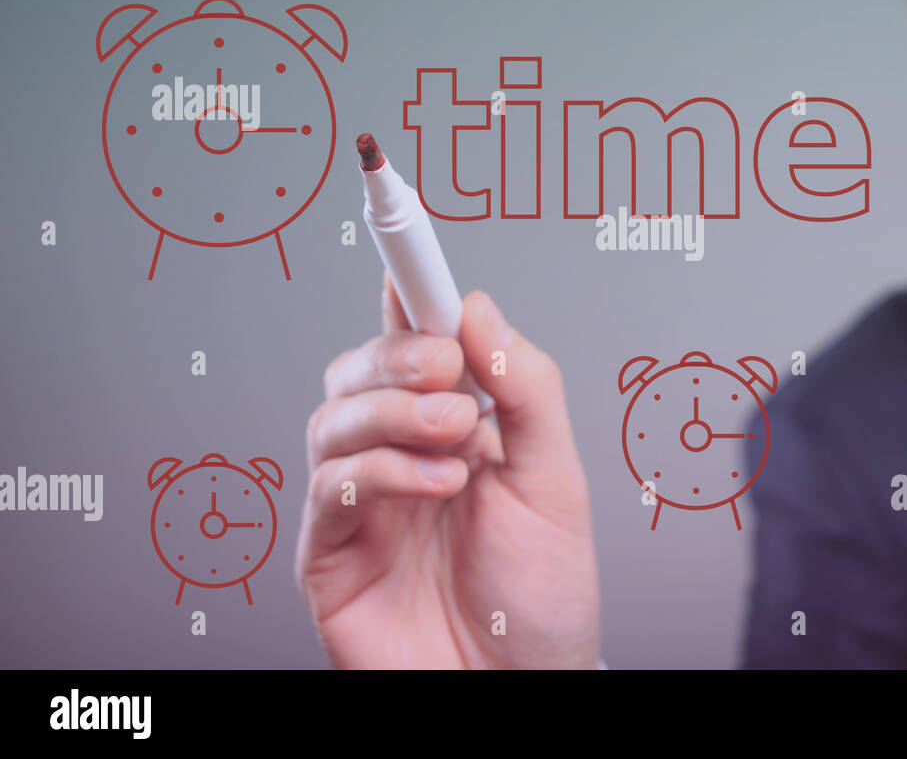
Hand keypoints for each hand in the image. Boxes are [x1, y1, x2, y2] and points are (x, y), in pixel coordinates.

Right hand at [294, 273, 600, 667]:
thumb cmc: (540, 594)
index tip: (404, 238)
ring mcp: (360, 505)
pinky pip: (330, 488)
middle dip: (396, 355)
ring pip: (333, 418)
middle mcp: (397, 457)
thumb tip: (474, 307)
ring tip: (456, 436)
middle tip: (446, 369)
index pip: (414, 341)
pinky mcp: (330, 554)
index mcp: (451, 427)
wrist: (524, 688)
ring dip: (393, 411)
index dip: (404, 288)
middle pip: (358, 369)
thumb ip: (524, 387)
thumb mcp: (557, 477)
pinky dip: (382, 470)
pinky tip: (438, 482)